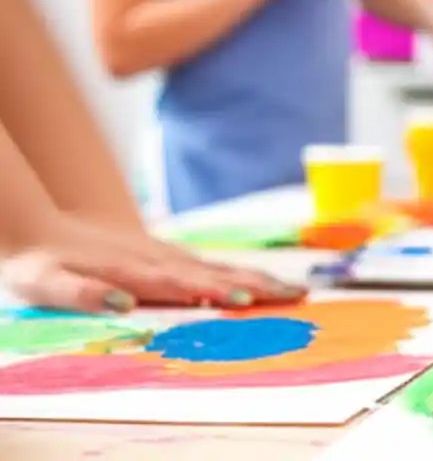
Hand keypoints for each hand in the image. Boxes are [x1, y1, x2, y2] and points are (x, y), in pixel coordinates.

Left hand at [0, 215, 306, 311]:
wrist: (36, 225)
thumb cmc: (38, 262)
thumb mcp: (44, 282)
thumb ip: (80, 292)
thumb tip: (122, 303)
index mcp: (135, 271)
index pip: (184, 284)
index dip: (215, 293)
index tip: (248, 302)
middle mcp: (158, 260)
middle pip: (217, 274)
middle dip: (259, 285)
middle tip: (300, 295)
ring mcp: (165, 255)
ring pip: (220, 269)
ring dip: (258, 280)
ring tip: (296, 290)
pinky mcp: (164, 255)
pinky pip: (210, 268)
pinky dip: (238, 276)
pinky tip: (256, 284)